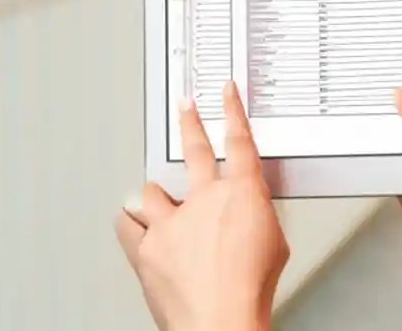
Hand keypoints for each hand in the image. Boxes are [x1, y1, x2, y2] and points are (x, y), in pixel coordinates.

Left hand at [115, 82, 288, 330]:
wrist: (221, 320)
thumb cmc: (249, 292)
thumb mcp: (275, 247)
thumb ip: (256, 220)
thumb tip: (249, 218)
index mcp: (242, 195)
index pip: (239, 142)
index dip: (233, 111)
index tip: (226, 93)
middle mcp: (204, 200)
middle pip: (194, 149)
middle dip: (190, 122)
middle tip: (185, 105)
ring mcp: (172, 221)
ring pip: (152, 191)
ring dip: (156, 199)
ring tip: (159, 205)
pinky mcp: (147, 245)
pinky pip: (127, 224)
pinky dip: (129, 223)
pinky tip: (132, 223)